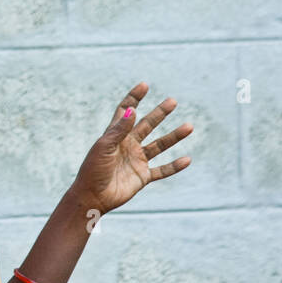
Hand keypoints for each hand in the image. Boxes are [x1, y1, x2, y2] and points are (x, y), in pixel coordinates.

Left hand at [70, 82, 192, 214]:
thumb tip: (131, 110)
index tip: (144, 85)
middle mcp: (127, 146)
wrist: (92, 197)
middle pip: (146, 125)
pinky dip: (174, 166)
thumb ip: (118, 130)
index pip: (126, 112)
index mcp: (115, 136)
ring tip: (189, 126)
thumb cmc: (93, 170)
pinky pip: (162, 170)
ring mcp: (136, 161)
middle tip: (172, 101)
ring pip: (159, 146)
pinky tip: (187, 159)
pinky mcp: (142, 176)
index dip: (134, 98)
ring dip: (173, 137)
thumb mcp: (104, 147)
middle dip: (159, 113)